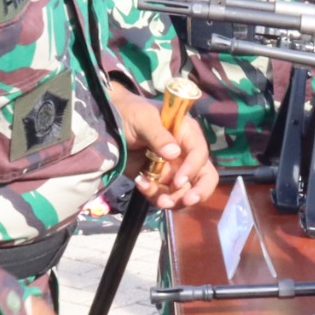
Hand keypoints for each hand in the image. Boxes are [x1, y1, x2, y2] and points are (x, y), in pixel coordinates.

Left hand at [109, 84, 217, 210]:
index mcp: (187, 134)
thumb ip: (158, 135)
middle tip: (186, 201)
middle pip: (205, 177)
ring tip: (157, 200)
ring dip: (173, 200)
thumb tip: (174, 153)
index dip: (192, 169)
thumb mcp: (143, 119)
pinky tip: (140, 183)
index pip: (199, 153)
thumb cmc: (131, 113)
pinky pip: (164, 195)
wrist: (109, 124)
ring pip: (185, 192)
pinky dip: (154, 195)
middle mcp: (186, 154)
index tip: (178, 181)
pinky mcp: (159, 181)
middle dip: (199, 192)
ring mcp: (174, 170)